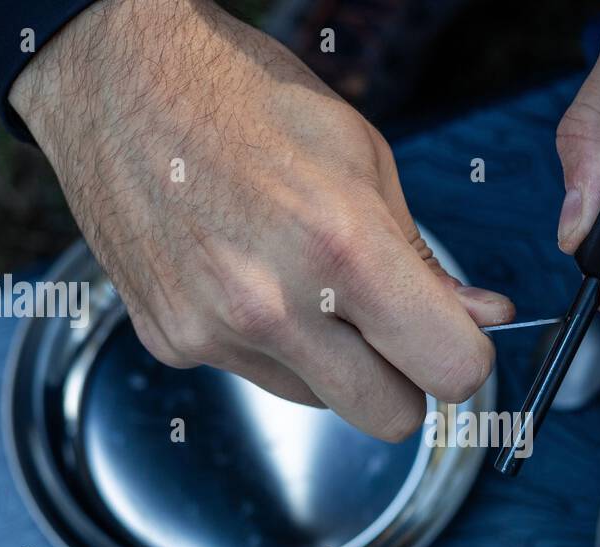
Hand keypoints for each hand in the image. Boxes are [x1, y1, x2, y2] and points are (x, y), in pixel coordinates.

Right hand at [10, 0, 512, 440]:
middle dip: (403, 378)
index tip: (454, 337)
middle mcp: (273, 305)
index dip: (464, 358)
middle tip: (389, 325)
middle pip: (391, 417)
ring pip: (324, 403)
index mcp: (341, 247)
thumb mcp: (363, 158)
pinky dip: (270, 345)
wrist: (116, 77)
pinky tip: (247, 277)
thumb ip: (423, 258)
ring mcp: (215, 332)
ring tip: (301, 280)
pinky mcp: (171, 343)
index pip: (449, 372)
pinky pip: (258, 377)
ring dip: (333, 363)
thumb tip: (483, 316)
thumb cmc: (245, 99)